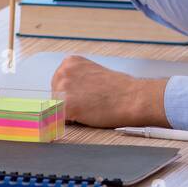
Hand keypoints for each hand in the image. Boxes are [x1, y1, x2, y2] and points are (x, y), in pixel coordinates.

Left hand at [50, 55, 168, 128]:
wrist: (133, 98)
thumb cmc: (120, 89)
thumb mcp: (94, 74)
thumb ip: (78, 80)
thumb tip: (70, 92)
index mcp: (70, 62)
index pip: (59, 84)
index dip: (72, 95)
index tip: (84, 98)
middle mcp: (63, 71)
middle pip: (54, 97)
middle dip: (68, 104)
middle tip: (90, 105)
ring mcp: (63, 88)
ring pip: (56, 110)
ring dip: (70, 114)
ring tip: (90, 109)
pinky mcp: (65, 105)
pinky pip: (59, 122)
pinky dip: (70, 124)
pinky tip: (86, 117)